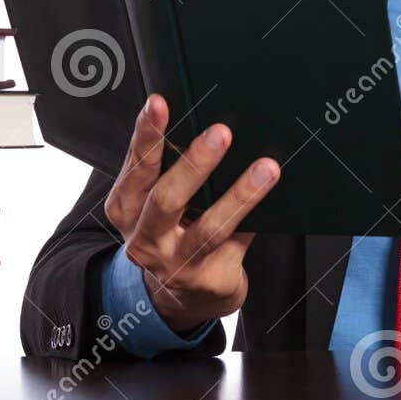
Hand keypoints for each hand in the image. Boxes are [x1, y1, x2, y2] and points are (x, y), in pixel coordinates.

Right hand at [103, 94, 280, 334]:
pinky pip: (240, 242)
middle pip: (167, 200)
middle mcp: (146, 240)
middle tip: (221, 132)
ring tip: (266, 168)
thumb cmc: (170, 232)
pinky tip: (274, 197)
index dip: (147, 134)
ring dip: (240, 194)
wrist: (182, 297)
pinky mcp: (210, 279)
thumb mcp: (153, 202)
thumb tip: (201, 119)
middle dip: (195, 163)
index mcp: (126, 209)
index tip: (159, 103)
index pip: (136, 166)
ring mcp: (178, 264)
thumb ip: (165, 169)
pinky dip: (256, 217)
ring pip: (211, 228)